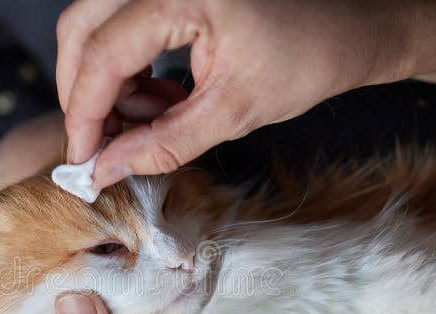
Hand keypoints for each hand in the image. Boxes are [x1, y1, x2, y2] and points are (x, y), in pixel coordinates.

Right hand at [57, 0, 435, 187]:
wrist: (353, 27)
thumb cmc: (310, 59)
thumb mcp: (233, 113)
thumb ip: (163, 144)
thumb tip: (108, 169)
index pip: (104, 54)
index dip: (85, 114)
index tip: (82, 159)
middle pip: (83, 28)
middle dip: (85, 92)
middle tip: (101, 143)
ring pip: (98, 25)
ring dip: (107, 80)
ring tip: (150, 118)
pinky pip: (123, 21)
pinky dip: (128, 64)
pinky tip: (160, 96)